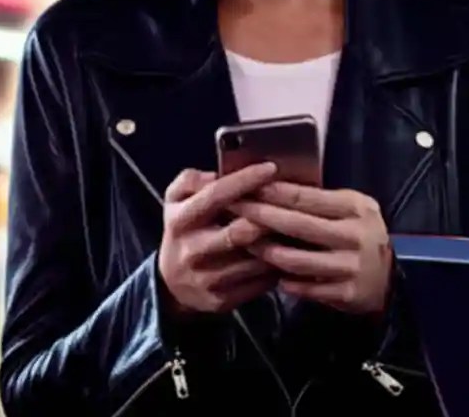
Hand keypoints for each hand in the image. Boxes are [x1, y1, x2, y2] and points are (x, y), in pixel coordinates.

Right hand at [157, 162, 280, 315]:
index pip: (216, 196)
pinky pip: (260, 282)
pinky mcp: (222, 300)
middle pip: (240, 232)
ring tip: (295, 227)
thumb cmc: (185, 230)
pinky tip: (288, 253)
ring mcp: (207, 279)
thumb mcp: (176, 200)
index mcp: (180, 221)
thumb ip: (191, 180)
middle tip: (291, 203)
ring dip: (279, 243)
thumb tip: (218, 174)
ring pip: (256, 259)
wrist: (172, 284)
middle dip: (268, 217)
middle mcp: (191, 251)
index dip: (245, 180)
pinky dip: (278, 266)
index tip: (271, 168)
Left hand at [230, 183, 391, 314]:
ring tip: (246, 245)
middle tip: (234, 210)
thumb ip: (320, 202)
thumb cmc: (360, 236)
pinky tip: (271, 275)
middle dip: (261, 216)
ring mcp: (350, 266)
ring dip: (266, 252)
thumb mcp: (351, 210)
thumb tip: (272, 188)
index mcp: (355, 208)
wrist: (387, 280)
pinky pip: (305, 287)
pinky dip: (284, 281)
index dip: (273, 192)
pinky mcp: (345, 293)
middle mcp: (355, 235)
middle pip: (298, 225)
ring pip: (297, 260)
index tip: (246, 187)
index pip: (307, 197)